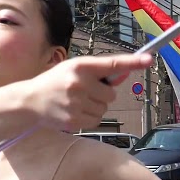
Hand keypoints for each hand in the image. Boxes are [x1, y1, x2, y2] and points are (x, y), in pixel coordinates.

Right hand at [23, 53, 152, 131]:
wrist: (30, 101)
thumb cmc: (56, 82)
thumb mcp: (73, 69)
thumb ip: (97, 72)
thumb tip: (123, 75)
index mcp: (80, 66)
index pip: (112, 64)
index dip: (132, 62)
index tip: (149, 59)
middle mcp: (79, 83)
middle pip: (111, 93)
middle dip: (102, 94)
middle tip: (84, 92)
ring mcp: (76, 103)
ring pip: (105, 108)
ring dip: (96, 106)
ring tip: (76, 102)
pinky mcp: (74, 120)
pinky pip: (97, 120)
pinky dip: (90, 117)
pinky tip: (75, 111)